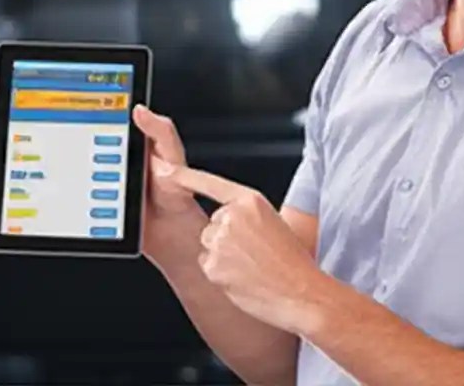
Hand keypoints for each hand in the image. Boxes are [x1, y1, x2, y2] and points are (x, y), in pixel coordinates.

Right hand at [0, 82, 203, 257]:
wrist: (168, 232)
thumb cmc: (174, 193)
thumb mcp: (172, 156)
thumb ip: (160, 132)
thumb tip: (141, 109)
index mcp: (114, 130)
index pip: (77, 101)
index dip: (48, 89)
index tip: (21, 80)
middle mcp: (93, 146)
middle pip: (49, 121)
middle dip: (17, 108)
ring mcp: (81, 169)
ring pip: (40, 146)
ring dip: (10, 134)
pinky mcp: (74, 193)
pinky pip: (40, 176)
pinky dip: (18, 166)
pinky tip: (0, 158)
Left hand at [165, 163, 332, 335]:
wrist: (301, 293)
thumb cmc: (292, 262)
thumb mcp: (274, 223)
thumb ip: (245, 214)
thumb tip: (222, 219)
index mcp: (251, 201)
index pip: (210, 183)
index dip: (184, 177)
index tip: (163, 170)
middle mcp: (232, 216)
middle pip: (212, 224)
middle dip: (226, 239)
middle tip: (254, 254)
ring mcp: (220, 240)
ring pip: (208, 245)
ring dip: (222, 257)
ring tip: (251, 267)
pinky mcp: (212, 264)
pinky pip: (207, 266)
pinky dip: (221, 275)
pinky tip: (243, 278)